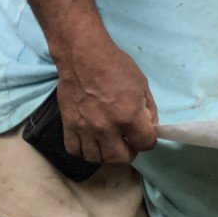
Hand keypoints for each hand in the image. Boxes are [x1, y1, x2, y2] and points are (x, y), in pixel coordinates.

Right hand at [55, 32, 157, 164]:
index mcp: (129, 115)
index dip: (148, 140)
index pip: (145, 143)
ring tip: (110, 142)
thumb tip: (149, 127)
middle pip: (119, 159)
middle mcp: (106, 127)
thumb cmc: (116, 66)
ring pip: (96, 158)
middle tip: (129, 143)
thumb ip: (148, 109)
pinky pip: (75, 150)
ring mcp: (85, 129)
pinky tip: (91, 141)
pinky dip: (84, 150)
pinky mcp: (67, 126)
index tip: (144, 134)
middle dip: (129, 153)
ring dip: (106, 153)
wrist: (83, 57)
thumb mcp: (142, 85)